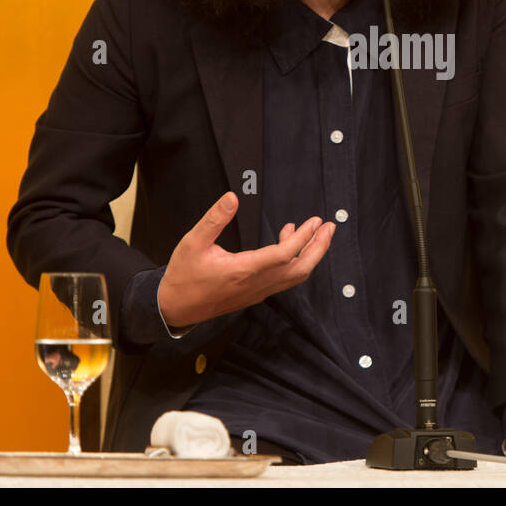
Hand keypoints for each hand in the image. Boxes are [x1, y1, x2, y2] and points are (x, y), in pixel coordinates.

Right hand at [157, 191, 334, 327]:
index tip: (315, 221)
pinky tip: (286, 240)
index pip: (283, 255)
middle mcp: (256, 284)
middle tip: (330, 226)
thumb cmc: (183, 275)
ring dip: (310, 255)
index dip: (303, 238)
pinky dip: (294, 261)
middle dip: (319, 248)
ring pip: (294, 277)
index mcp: (242, 271)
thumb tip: (232, 197)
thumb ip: (214, 219)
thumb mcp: (192, 242)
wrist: (175, 308)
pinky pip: (284, 279)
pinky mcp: (255, 294)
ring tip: (317, 232)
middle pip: (300, 269)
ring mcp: (257, 292)